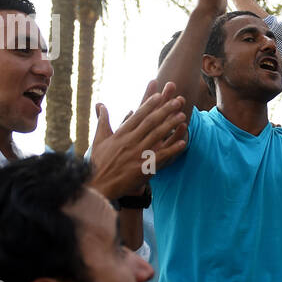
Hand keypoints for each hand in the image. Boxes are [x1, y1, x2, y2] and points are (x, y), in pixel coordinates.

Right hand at [88, 80, 187, 199]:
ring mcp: (137, 154)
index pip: (137, 116)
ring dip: (171, 125)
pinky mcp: (143, 167)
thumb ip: (103, 121)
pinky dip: (172, 149)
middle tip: (177, 101)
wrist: (98, 185)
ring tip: (182, 116)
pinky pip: (161, 156)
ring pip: (157, 136)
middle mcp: (130, 142)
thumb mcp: (99, 139)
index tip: (159, 95)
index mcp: (120, 134)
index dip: (149, 105)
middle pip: (150, 123)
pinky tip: (183, 142)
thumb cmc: (99, 162)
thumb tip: (100, 104)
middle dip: (164, 110)